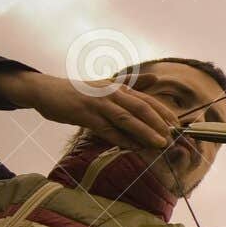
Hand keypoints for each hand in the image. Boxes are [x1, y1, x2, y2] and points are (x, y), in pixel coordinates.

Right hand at [0, 68, 183, 151]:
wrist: (46, 91)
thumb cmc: (80, 91)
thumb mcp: (106, 84)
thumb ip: (132, 83)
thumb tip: (156, 78)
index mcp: (118, 87)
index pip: (147, 100)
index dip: (164, 113)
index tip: (178, 127)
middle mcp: (111, 93)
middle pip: (141, 108)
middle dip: (159, 124)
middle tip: (173, 138)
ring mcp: (98, 103)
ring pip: (126, 119)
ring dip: (145, 133)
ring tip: (160, 144)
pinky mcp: (84, 114)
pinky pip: (106, 129)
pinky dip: (121, 139)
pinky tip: (133, 148)